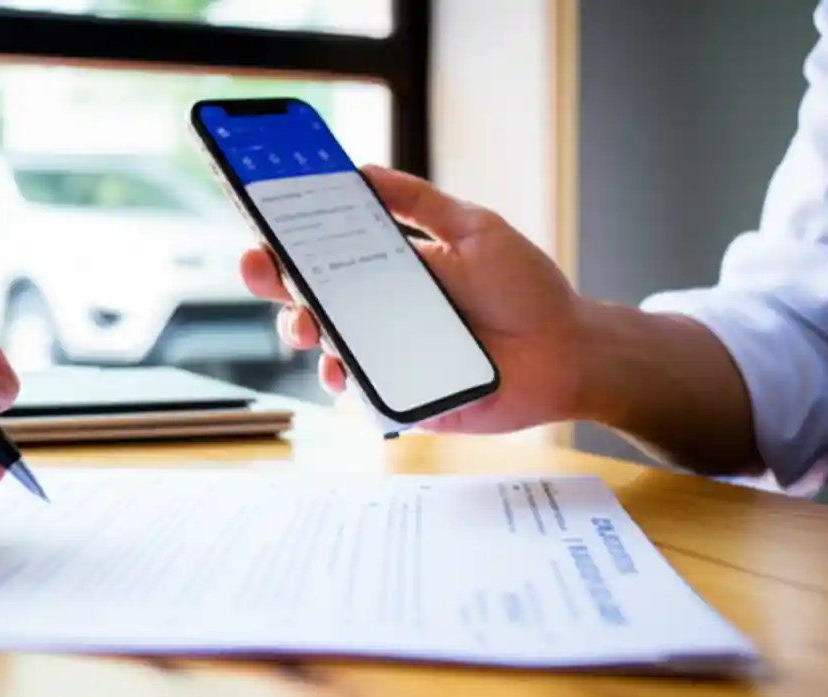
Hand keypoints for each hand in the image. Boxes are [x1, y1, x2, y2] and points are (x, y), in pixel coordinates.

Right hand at [241, 165, 588, 433]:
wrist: (566, 351)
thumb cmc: (525, 289)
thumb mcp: (474, 229)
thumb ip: (418, 202)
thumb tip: (360, 170)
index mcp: (386, 268)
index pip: (322, 251)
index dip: (284, 239)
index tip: (260, 223)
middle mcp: (376, 311)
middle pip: (305, 297)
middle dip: (272, 282)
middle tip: (262, 269)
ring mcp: (382, 355)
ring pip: (320, 344)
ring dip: (300, 329)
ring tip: (310, 324)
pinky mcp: (397, 395)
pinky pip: (353, 391)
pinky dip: (339, 380)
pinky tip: (342, 369)